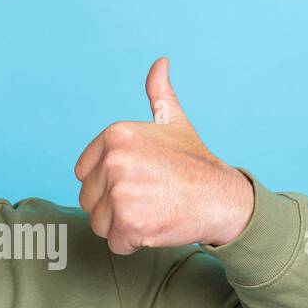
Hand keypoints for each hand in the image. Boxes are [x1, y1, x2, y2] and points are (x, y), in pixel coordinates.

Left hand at [74, 57, 254, 253]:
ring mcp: (121, 193)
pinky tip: (158, 226)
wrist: (223, 198)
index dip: (108, 183)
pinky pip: (116, 244)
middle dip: (115, 207)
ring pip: (100, 224)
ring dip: (124, 226)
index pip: (83, 173)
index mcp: (115, 135)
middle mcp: (114, 161)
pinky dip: (134, 244)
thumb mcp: (174, 123)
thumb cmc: (195, 164)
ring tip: (154, 210)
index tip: (139, 179)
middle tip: (150, 197)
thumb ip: (159, 95)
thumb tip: (160, 63)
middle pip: (89, 201)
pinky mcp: (130, 223)